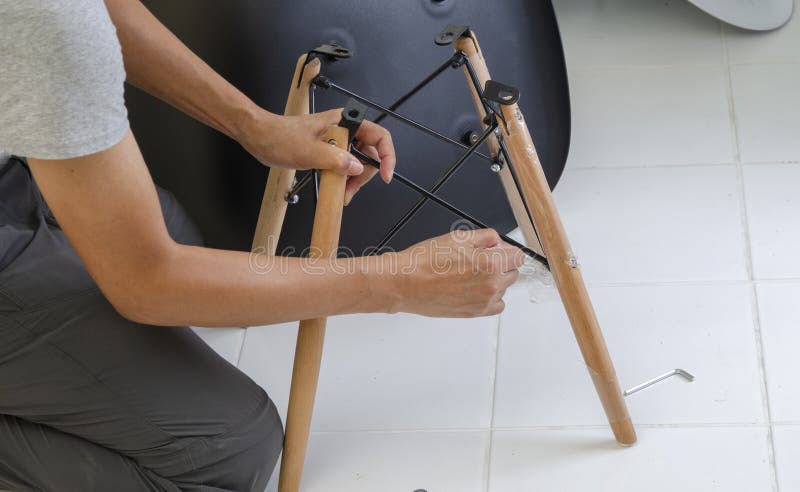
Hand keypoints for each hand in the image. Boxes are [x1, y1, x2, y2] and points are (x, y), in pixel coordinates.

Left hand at [238, 108, 395, 203]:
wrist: (260, 137)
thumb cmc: (279, 136)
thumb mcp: (310, 152)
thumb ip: (337, 160)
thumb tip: (356, 168)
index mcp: (344, 121)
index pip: (379, 136)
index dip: (387, 156)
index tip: (386, 175)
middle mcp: (344, 130)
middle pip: (370, 154)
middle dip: (364, 175)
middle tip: (351, 190)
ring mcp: (337, 141)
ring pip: (357, 163)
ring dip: (353, 180)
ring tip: (341, 192)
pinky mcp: (329, 151)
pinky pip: (345, 166)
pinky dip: (343, 179)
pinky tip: (335, 187)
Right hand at [382, 229, 524, 316]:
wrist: (405, 283)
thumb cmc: (425, 261)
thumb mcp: (458, 237)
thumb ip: (487, 237)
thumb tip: (499, 243)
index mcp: (490, 263)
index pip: (518, 256)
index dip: (506, 250)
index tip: (498, 250)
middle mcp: (490, 285)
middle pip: (513, 272)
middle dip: (501, 264)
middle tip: (478, 260)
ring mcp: (483, 301)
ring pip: (504, 289)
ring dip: (494, 281)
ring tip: (469, 274)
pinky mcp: (474, 313)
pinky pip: (496, 305)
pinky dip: (490, 297)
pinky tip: (473, 288)